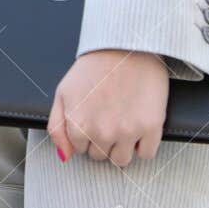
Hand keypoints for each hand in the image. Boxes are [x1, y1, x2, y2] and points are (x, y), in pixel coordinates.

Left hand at [48, 49, 170, 167]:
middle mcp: (101, 132)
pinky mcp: (151, 127)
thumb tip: (64, 156)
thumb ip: (57, 127)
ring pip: (121, 160)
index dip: (86, 135)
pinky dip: (143, 144)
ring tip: (123, 122)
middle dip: (102, 140)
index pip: (80, 150)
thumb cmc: (94, 67)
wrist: (126, 47)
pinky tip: (138, 125)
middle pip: (100, 156)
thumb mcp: (63, 92)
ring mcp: (127, 132)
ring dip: (121, 147)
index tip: (93, 119)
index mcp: (78, 125)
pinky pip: (146, 154)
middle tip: (108, 117)